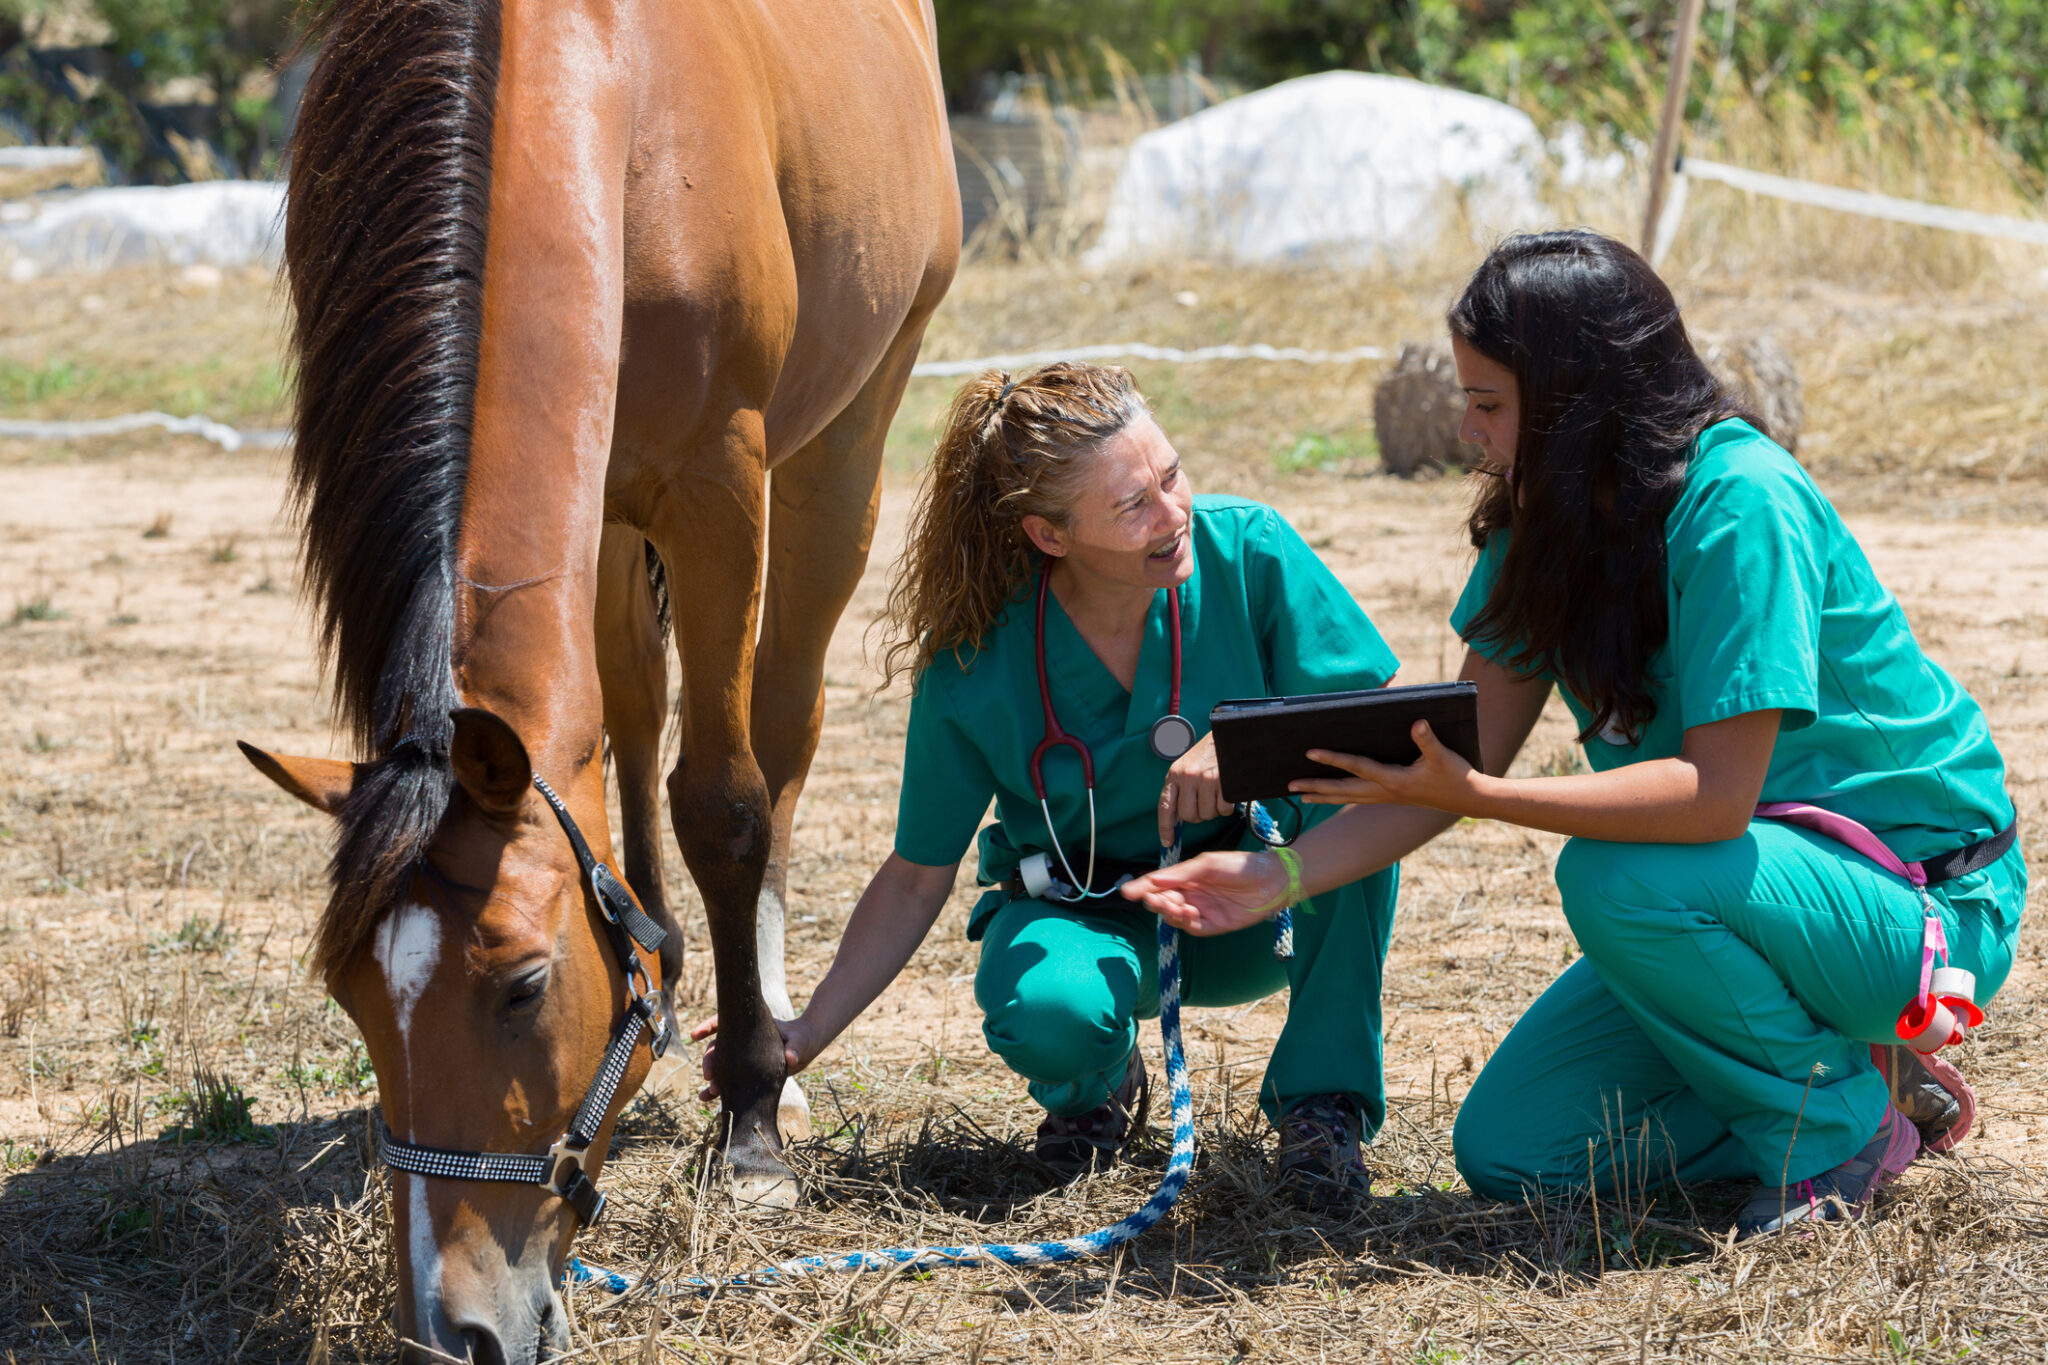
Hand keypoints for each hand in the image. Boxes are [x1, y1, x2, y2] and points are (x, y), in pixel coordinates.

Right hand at [689, 1013, 816, 1102]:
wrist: (805, 1049)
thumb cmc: (801, 1038)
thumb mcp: (799, 1042)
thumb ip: (795, 1048)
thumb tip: (791, 1058)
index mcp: (751, 1027)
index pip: (724, 1021)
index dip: (707, 1027)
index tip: (695, 1035)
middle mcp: (742, 1041)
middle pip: (718, 1046)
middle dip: (709, 1060)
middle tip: (709, 1075)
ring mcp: (742, 1057)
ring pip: (720, 1065)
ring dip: (712, 1079)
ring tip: (707, 1094)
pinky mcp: (746, 1072)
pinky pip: (729, 1080)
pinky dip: (718, 1089)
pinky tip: (707, 1099)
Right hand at [1119, 849, 1288, 935]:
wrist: (1272, 881)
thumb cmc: (1241, 866)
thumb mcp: (1208, 863)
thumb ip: (1182, 872)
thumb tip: (1154, 879)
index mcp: (1188, 877)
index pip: (1159, 883)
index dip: (1142, 887)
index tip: (1127, 891)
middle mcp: (1192, 895)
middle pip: (1164, 902)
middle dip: (1155, 902)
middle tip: (1152, 900)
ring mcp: (1202, 911)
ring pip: (1175, 917)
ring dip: (1170, 912)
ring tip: (1174, 905)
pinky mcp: (1214, 925)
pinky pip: (1194, 928)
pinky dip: (1187, 923)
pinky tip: (1190, 914)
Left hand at [1158, 731, 1228, 843]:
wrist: (1230, 736)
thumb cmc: (1208, 753)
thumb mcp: (1186, 766)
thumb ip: (1180, 788)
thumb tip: (1178, 818)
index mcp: (1175, 774)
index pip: (1165, 806)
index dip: (1165, 827)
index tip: (1167, 841)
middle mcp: (1188, 778)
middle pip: (1188, 816)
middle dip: (1197, 816)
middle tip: (1204, 803)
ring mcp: (1206, 780)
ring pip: (1207, 815)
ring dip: (1213, 810)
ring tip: (1216, 794)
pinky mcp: (1224, 783)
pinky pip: (1224, 810)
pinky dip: (1227, 807)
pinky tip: (1226, 793)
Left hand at [1290, 720, 1481, 812]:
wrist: (1467, 799)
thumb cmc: (1454, 775)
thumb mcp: (1442, 755)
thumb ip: (1428, 740)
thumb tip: (1417, 723)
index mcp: (1394, 780)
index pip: (1356, 767)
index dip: (1333, 759)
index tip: (1311, 752)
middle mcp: (1385, 791)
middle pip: (1342, 790)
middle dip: (1315, 787)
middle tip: (1290, 785)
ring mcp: (1385, 797)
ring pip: (1347, 797)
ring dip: (1323, 796)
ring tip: (1300, 795)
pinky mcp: (1389, 797)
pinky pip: (1356, 798)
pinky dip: (1339, 797)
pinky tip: (1328, 797)